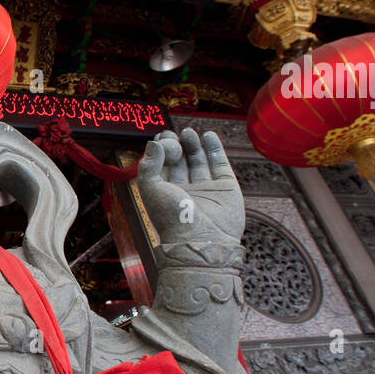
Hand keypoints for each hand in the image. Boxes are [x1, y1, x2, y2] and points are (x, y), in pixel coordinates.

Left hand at [136, 128, 243, 245]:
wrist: (202, 240)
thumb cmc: (172, 220)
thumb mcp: (151, 190)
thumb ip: (149, 166)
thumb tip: (154, 144)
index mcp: (164, 193)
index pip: (161, 166)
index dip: (161, 150)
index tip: (162, 138)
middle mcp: (184, 191)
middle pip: (180, 161)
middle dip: (177, 145)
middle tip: (175, 133)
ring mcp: (206, 189)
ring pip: (199, 161)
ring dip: (193, 144)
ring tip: (189, 133)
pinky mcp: (225, 188)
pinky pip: (219, 164)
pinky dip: (214, 149)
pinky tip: (208, 136)